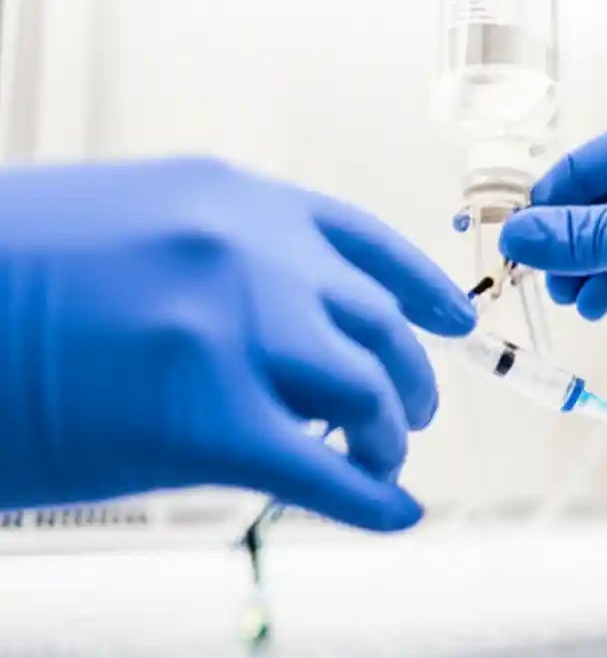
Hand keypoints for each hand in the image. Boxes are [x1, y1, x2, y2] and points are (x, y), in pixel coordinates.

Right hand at [0, 157, 474, 530]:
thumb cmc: (10, 275)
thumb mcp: (130, 224)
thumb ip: (224, 254)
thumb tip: (296, 311)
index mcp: (232, 199)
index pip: (366, 243)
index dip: (422, 291)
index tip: (455, 325)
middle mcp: (251, 253)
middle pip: (379, 327)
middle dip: (407, 381)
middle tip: (408, 418)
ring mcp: (234, 332)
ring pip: (367, 396)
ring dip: (387, 440)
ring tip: (379, 463)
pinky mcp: (207, 423)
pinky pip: (327, 472)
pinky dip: (372, 500)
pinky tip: (393, 515)